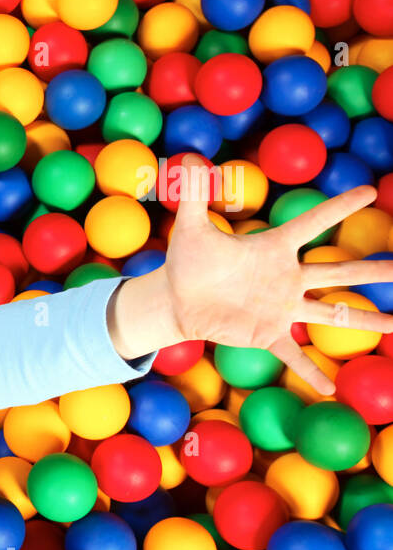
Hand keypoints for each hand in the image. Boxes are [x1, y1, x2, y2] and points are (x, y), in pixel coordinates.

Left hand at [160, 153, 392, 395]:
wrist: (176, 300)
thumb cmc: (187, 263)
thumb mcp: (190, 229)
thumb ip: (194, 195)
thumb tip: (189, 160)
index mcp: (273, 250)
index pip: (313, 223)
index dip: (340, 208)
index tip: (370, 190)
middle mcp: (287, 278)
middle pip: (341, 273)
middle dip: (377, 270)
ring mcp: (281, 308)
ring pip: (334, 313)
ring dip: (368, 321)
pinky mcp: (267, 333)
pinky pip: (294, 354)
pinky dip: (311, 372)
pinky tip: (330, 389)